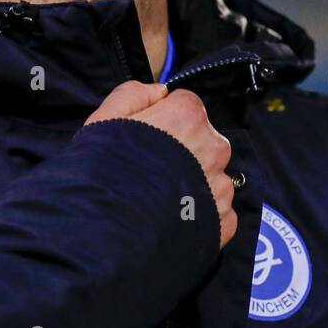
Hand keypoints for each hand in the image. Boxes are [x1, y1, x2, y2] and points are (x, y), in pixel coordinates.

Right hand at [86, 81, 236, 248]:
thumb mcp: (105, 119)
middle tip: (151, 172)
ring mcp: (221, 186)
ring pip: (212, 176)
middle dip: (184, 151)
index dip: (164, 121)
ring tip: (160, 200)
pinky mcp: (224, 221)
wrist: (108, 235)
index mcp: (188, 116)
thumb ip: (134, 93)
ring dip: (194, 184)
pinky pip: (218, 210)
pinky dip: (200, 214)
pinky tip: (172, 219)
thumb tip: (160, 91)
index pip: (186, 106)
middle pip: (204, 141)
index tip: (148, 139)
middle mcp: (214, 147)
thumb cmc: (102, 173)